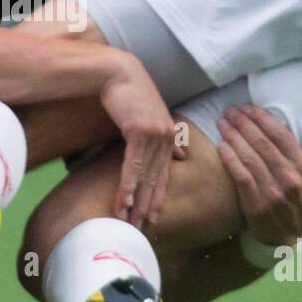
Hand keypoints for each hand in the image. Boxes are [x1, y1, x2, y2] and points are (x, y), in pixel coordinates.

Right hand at [99, 53, 178, 228]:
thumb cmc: (131, 93)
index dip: (158, 196)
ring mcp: (154, 135)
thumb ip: (167, 138)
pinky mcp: (139, 132)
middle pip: (156, 179)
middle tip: (142, 229)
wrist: (120, 73)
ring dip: (135, 201)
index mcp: (170, 137)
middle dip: (147, 206)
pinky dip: (128, 184)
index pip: (164, 173)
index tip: (153, 217)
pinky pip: (133, 165)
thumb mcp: (152, 117)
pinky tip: (124, 201)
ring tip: (129, 221)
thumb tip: (182, 157)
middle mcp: (166, 138)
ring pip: (144, 176)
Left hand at [216, 104, 301, 245]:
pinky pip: (241, 176)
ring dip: (233, 137)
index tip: (248, 107)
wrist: (289, 235)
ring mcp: (272, 192)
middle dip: (244, 123)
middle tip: (230, 110)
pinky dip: (230, 159)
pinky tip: (221, 146)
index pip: (281, 136)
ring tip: (222, 123)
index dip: (262, 119)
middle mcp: (289, 178)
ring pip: (250, 157)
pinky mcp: (255, 204)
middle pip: (262, 143)